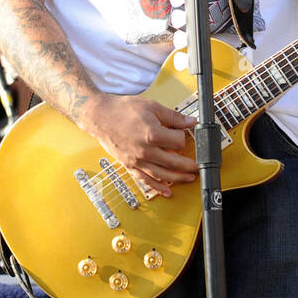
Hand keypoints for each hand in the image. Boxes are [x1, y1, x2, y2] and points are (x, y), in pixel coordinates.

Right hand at [78, 94, 197, 197]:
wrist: (100, 116)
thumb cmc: (123, 110)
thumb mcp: (152, 107)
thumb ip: (173, 117)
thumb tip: (191, 121)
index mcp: (152, 134)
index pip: (178, 142)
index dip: (183, 138)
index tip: (183, 134)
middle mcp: (145, 151)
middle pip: (173, 163)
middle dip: (188, 165)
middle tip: (197, 167)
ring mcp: (137, 160)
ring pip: (162, 175)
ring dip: (178, 179)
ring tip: (189, 178)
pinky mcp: (130, 165)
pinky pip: (145, 180)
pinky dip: (157, 187)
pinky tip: (167, 191)